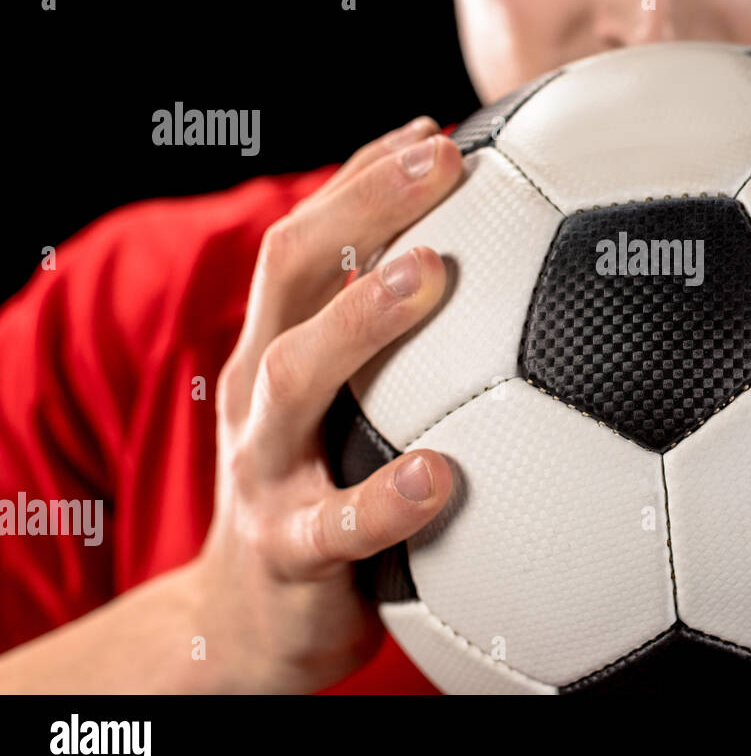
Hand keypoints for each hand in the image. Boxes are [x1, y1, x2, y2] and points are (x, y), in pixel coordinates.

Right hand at [193, 117, 461, 691]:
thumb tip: (499, 283)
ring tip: (432, 273)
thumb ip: (393, 353)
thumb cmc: (322, 491)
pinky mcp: (288, 551)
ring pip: (293, 378)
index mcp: (278, 349)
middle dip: (363, 204)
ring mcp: (264, 471)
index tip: (439, 131)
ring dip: (360, 317)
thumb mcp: (342, 412)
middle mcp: (259, 394)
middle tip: (446, 159)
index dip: (365, 177)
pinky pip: (336, 524)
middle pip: (291, 272)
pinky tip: (443, 474)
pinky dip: (385, 497)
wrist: (245, 625)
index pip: (310, 238)